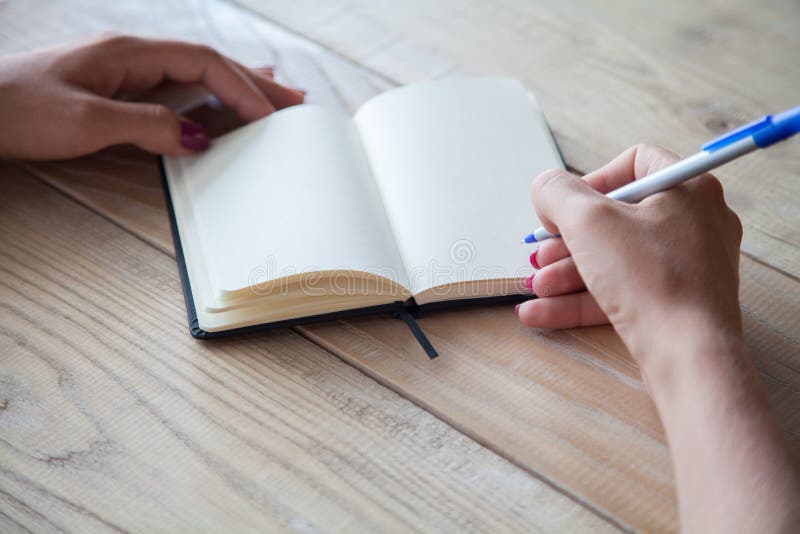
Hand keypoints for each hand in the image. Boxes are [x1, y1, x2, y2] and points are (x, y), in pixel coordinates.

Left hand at [0, 33, 304, 159]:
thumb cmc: (17, 109)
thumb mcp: (86, 122)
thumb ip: (147, 126)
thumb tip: (198, 138)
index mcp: (130, 54)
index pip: (204, 64)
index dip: (242, 89)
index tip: (269, 117)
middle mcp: (133, 58)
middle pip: (209, 65)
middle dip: (254, 83)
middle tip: (294, 101)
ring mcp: (126, 73)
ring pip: (196, 77)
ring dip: (238, 88)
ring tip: (274, 98)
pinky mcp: (118, 93)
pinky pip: (177, 93)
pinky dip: (209, 99)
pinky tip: (220, 108)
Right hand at [517, 144, 743, 370]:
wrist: (688, 354)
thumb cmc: (652, 280)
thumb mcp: (587, 221)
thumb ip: (557, 192)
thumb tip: (546, 187)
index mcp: (688, 189)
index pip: (636, 163)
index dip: (592, 180)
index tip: (566, 206)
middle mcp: (695, 224)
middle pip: (617, 219)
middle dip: (568, 240)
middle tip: (542, 254)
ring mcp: (688, 267)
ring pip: (615, 260)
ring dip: (567, 273)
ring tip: (536, 288)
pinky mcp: (676, 303)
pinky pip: (622, 292)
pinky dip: (582, 299)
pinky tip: (542, 311)